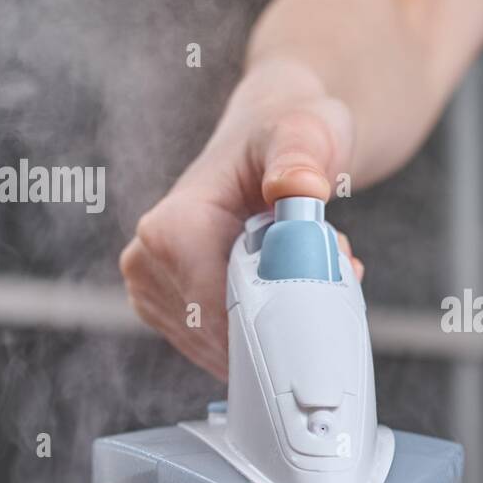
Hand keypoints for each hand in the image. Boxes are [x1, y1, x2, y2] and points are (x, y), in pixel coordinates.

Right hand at [119, 59, 363, 379]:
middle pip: (229, 334)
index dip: (284, 311)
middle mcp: (149, 265)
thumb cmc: (285, 133)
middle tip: (331, 266)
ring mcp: (155, 295)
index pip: (224, 312)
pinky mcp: (173, 317)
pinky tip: (283, 286)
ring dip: (279, 321)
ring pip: (232, 347)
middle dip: (287, 314)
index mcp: (171, 229)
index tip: (333, 283)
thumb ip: (300, 158)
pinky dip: (266, 329)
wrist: (268, 142)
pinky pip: (228, 348)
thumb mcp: (303, 133)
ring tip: (305, 264)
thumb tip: (299, 186)